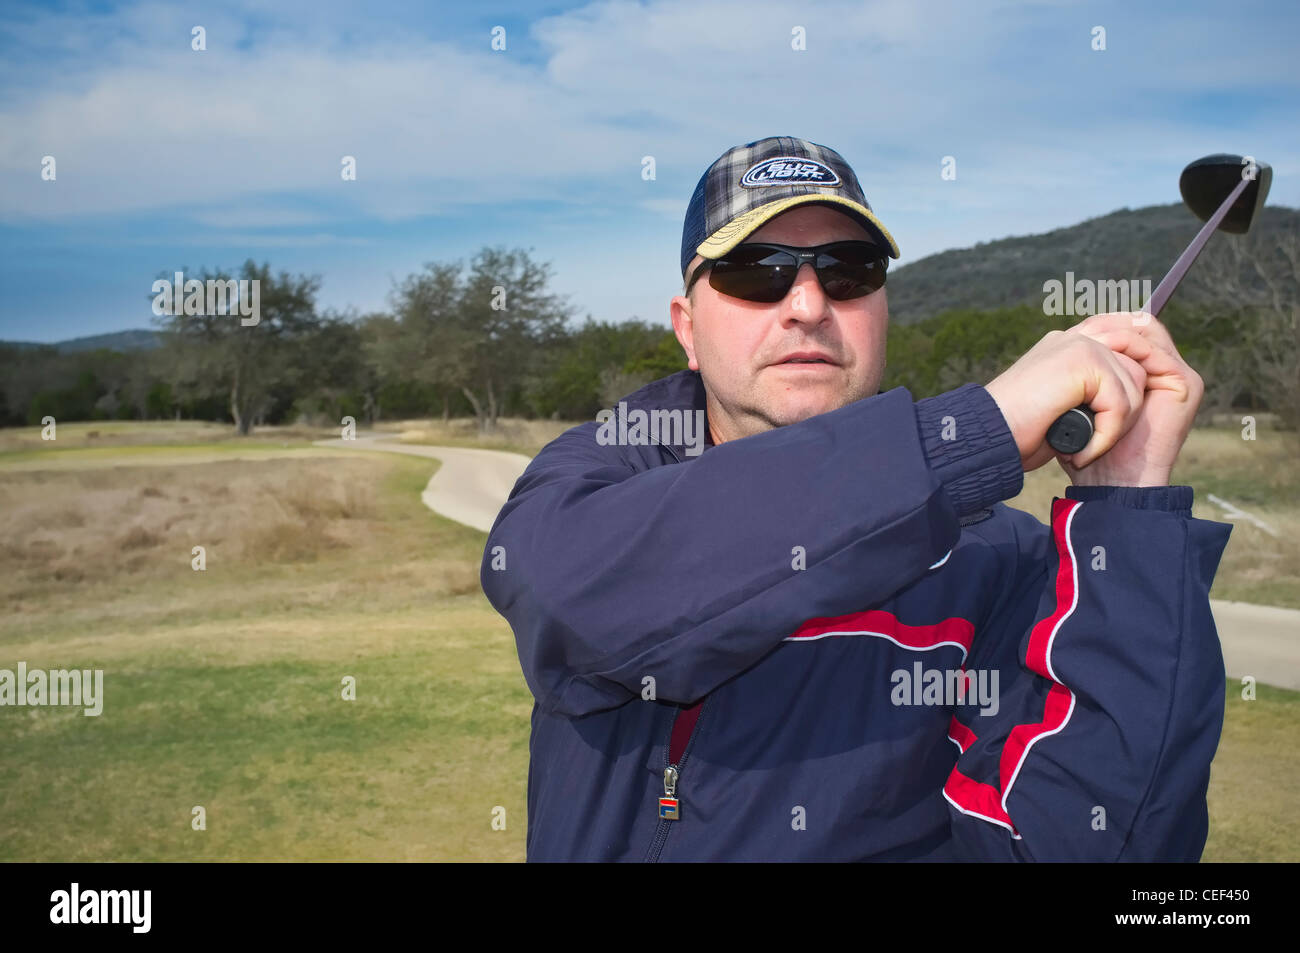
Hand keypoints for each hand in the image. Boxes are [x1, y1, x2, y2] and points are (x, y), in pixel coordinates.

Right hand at [985, 321, 1147, 471]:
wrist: (985, 436)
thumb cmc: (1013, 430)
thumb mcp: (1055, 405)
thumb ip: (1083, 392)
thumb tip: (1114, 399)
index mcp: (1066, 344)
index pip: (1122, 349)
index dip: (1132, 382)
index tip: (1123, 421)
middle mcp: (1075, 339)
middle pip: (1134, 371)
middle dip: (1124, 414)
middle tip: (1093, 444)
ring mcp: (1080, 346)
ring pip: (1133, 388)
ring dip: (1114, 428)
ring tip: (1083, 448)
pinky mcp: (1084, 362)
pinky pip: (1119, 405)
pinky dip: (1105, 436)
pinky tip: (1080, 451)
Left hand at [1057, 312, 1203, 486]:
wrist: (1110, 478)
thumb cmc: (1087, 446)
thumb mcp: (1076, 403)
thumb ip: (1079, 375)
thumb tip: (1061, 341)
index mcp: (1142, 374)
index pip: (1124, 331)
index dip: (1099, 325)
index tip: (1072, 328)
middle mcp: (1162, 371)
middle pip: (1137, 326)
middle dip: (1107, 323)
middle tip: (1080, 328)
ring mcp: (1176, 376)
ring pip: (1146, 332)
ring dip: (1116, 332)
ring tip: (1089, 338)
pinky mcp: (1184, 383)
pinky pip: (1155, 351)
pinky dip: (1128, 346)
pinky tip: (1104, 351)